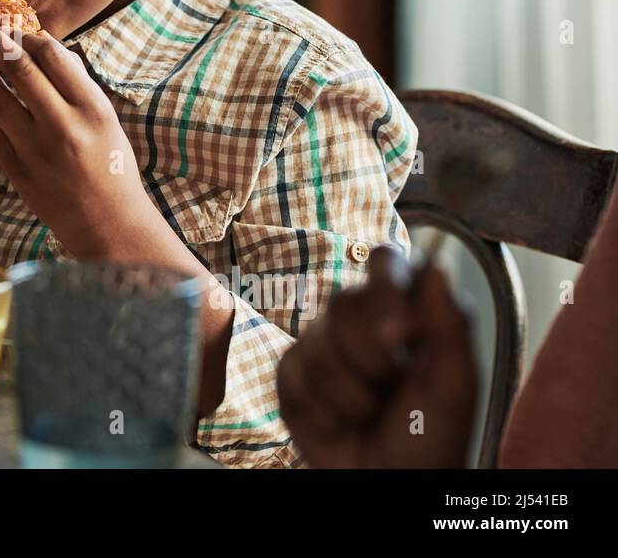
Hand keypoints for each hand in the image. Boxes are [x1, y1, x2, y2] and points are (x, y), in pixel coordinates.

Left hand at [0, 23, 160, 257]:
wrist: (106, 222)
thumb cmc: (110, 165)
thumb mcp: (105, 119)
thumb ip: (76, 83)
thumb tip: (41, 43)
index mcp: (92, 109)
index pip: (53, 56)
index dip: (27, 34)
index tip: (13, 24)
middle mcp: (63, 126)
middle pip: (19, 70)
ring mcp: (35, 149)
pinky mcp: (14, 167)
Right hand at [276, 246, 477, 467]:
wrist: (389, 483)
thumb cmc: (430, 437)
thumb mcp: (454, 383)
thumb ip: (451, 323)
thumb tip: (434, 267)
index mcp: (405, 308)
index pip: (386, 262)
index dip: (385, 289)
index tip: (400, 332)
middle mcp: (360, 318)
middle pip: (342, 303)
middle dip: (370, 357)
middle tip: (392, 386)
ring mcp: (320, 342)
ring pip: (316, 344)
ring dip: (350, 393)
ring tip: (370, 413)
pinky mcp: (291, 371)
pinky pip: (293, 375)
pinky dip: (323, 410)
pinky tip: (341, 422)